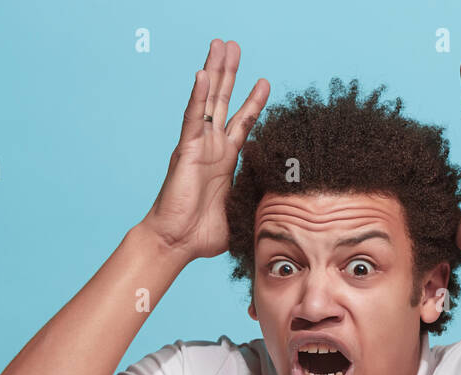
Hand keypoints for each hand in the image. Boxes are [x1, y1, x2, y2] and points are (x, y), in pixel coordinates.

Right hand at [142, 39, 269, 261]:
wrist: (177, 243)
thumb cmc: (203, 235)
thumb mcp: (242, 214)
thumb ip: (259, 202)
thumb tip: (284, 205)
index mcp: (225, 161)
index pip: (242, 123)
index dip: (253, 103)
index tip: (265, 82)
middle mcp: (211, 148)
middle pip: (222, 101)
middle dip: (229, 74)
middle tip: (234, 46)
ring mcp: (198, 146)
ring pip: (208, 100)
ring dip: (214, 72)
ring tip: (221, 45)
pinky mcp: (186, 151)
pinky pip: (193, 119)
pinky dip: (198, 96)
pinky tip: (202, 74)